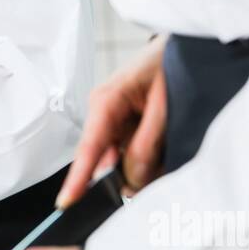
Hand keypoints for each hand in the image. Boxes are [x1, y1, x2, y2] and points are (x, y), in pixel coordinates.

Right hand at [57, 34, 167, 206]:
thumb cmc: (172, 64)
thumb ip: (147, 144)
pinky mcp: (124, 125)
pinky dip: (147, 158)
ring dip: (143, 165)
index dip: (78, 178)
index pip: (89, 147)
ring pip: (120, 160)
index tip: (65, 203)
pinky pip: (130, 152)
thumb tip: (131, 180)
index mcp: (106, 101)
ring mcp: (113, 120)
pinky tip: (164, 145)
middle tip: (160, 167)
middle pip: (105, 160)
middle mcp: (103, 112)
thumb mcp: (165, 104)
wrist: (184, 46)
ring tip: (169, 145)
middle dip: (129, 175)